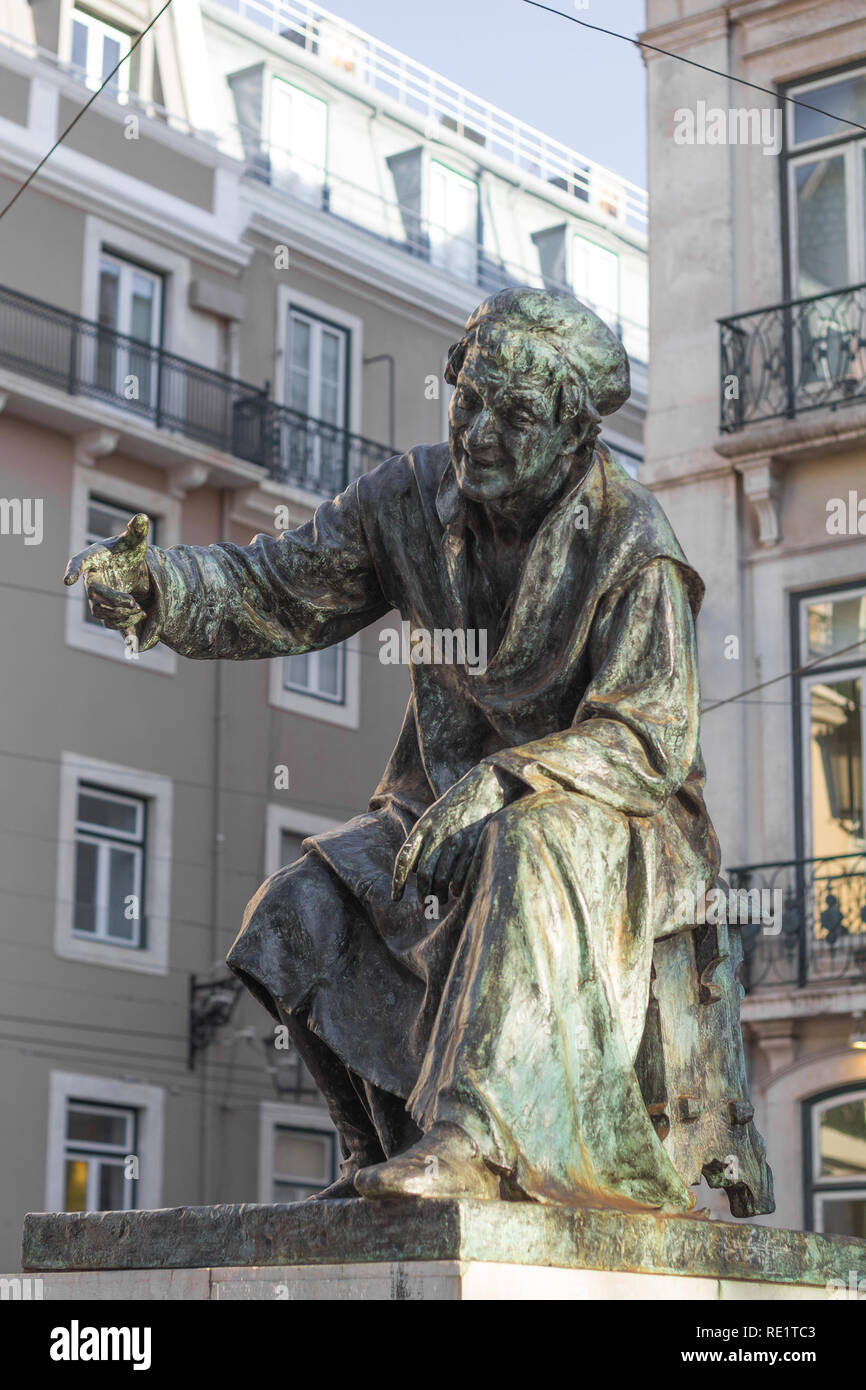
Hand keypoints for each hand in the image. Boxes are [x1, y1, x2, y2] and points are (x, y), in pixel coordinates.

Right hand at [64, 513, 152, 649]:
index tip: (67, 579)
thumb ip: (136, 530)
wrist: (131, 569)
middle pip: (94, 593)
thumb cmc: (127, 551)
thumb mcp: (134, 541)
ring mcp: (96, 596)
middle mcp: (91, 578)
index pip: (78, 562)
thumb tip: (142, 517)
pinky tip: (139, 616)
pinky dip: (123, 623)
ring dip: (119, 614)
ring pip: (100, 612)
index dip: (72, 570)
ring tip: (139, 610)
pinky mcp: (105, 609)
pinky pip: (108, 621)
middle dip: (113, 600)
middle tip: (133, 602)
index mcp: (92, 557)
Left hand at [391, 762, 509, 904]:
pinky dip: (456, 887)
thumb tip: (412, 870)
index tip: (395, 898)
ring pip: (441, 878)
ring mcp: (456, 842)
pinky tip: (455, 891)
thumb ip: (420, 840)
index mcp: (423, 827)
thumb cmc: (455, 806)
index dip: (397, 881)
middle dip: (423, 893)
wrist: (484, 787)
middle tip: (425, 905)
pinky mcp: (472, 847)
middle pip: (423, 874)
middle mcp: (437, 835)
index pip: (404, 859)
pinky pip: (460, 875)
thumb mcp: (432, 817)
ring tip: (440, 900)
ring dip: (439, 894)